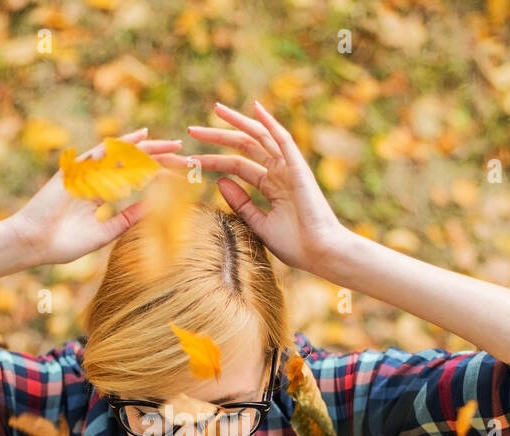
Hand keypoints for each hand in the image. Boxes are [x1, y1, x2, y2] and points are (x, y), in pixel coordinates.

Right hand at [7, 128, 185, 265]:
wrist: (32, 243)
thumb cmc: (62, 244)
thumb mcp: (104, 233)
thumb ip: (126, 219)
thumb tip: (154, 209)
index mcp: (99, 195)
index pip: (132, 180)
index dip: (155, 175)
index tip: (180, 175)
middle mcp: (94, 179)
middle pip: (132, 163)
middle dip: (158, 158)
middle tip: (185, 154)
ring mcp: (84, 173)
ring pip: (121, 155)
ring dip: (147, 148)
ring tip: (171, 144)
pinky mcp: (75, 171)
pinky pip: (101, 153)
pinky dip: (121, 145)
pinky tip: (141, 138)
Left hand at [185, 101, 347, 271]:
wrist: (320, 253)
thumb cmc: (295, 245)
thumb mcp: (260, 224)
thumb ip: (241, 203)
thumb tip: (220, 181)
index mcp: (272, 186)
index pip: (236, 166)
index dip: (212, 161)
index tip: (189, 160)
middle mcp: (280, 172)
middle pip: (243, 147)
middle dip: (218, 137)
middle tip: (191, 131)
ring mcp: (289, 168)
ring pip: (259, 137)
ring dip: (237, 123)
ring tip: (215, 110)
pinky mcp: (298, 168)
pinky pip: (283, 139)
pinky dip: (270, 123)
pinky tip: (255, 108)